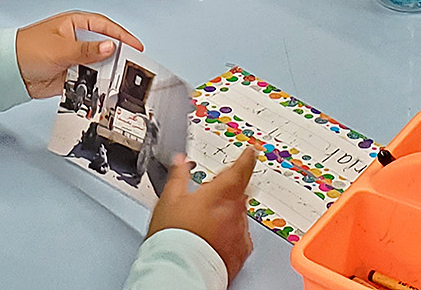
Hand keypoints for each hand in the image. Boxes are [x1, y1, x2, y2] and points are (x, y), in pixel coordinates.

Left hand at [15, 11, 142, 98]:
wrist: (8, 72)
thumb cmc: (27, 49)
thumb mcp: (61, 48)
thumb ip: (87, 50)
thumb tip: (109, 47)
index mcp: (75, 24)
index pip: (105, 27)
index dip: (122, 36)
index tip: (136, 47)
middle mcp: (76, 40)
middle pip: (104, 47)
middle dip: (116, 57)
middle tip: (131, 68)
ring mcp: (73, 58)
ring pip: (97, 66)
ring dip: (105, 74)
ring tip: (117, 82)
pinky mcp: (69, 75)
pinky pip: (87, 80)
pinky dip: (93, 86)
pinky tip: (99, 91)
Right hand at [147, 149, 256, 281]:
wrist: (180, 270)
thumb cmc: (174, 237)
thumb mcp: (169, 199)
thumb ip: (178, 176)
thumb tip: (180, 161)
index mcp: (220, 193)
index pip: (241, 169)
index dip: (248, 157)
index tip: (252, 151)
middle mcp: (235, 211)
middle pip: (239, 193)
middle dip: (228, 192)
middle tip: (208, 199)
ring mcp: (240, 232)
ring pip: (239, 215)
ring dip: (227, 214)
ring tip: (205, 224)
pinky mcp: (241, 252)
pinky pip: (240, 235)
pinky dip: (230, 233)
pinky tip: (214, 238)